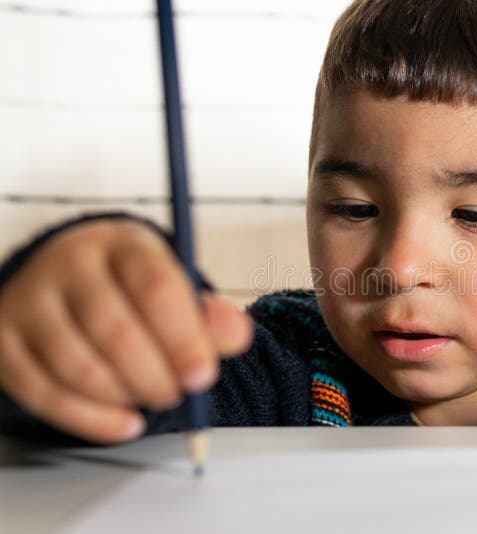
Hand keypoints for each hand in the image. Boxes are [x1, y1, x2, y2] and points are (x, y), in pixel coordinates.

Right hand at [0, 219, 253, 443]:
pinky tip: (125, 423)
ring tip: (153, 397)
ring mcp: (30, 301)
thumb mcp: (175, 287)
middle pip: (114, 331)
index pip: (155, 287)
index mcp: (123, 244)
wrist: (63, 276)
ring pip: (77, 367)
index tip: (203, 375)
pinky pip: (44, 393)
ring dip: (125, 396)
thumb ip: (208, 315)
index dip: (184, 338)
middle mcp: (70, 265)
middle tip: (179, 392)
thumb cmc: (132, 288)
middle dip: (156, 376)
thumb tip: (238, 335)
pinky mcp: (4, 340)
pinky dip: (90, 419)